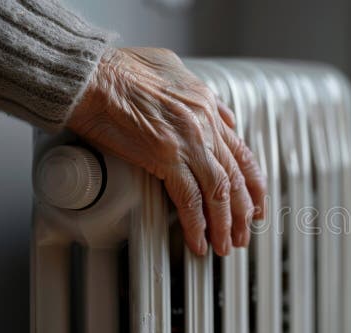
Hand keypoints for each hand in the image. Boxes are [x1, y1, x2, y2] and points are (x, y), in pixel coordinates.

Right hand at [67, 47, 265, 255]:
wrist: (93, 77)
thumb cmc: (121, 70)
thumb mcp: (174, 69)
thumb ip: (202, 94)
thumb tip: (221, 113)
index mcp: (208, 108)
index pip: (242, 152)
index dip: (253, 182)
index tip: (256, 201)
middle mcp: (205, 127)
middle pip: (235, 178)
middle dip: (244, 211)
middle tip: (244, 233)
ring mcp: (189, 143)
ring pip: (219, 193)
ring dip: (224, 224)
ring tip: (225, 245)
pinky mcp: (166, 158)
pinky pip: (190, 200)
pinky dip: (196, 225)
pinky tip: (199, 242)